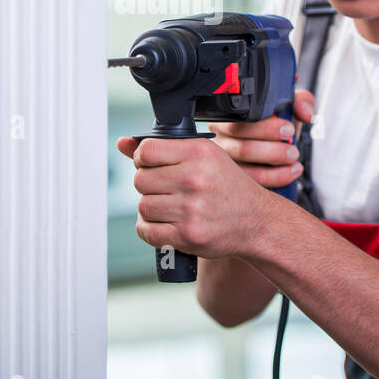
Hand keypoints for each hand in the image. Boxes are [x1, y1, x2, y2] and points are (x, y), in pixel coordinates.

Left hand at [114, 135, 278, 260]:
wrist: (257, 222)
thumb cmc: (227, 187)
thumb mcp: (204, 157)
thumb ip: (163, 150)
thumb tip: (121, 143)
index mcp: (198, 152)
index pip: (146, 151)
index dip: (143, 160)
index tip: (153, 166)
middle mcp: (194, 178)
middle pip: (140, 180)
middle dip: (148, 186)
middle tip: (166, 190)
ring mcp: (190, 209)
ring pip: (143, 206)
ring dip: (151, 208)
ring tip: (170, 208)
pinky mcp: (186, 235)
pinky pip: (146, 230)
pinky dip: (150, 229)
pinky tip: (166, 224)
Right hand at [205, 88, 313, 188]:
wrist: (275, 137)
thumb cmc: (274, 120)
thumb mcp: (287, 104)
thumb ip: (299, 101)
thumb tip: (304, 113)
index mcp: (227, 118)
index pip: (239, 123)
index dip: (265, 128)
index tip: (288, 129)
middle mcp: (221, 140)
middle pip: (242, 149)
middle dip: (273, 151)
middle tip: (292, 150)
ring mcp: (225, 162)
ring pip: (245, 170)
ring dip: (275, 167)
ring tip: (293, 159)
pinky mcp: (234, 179)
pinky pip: (253, 183)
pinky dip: (276, 178)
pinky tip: (290, 171)